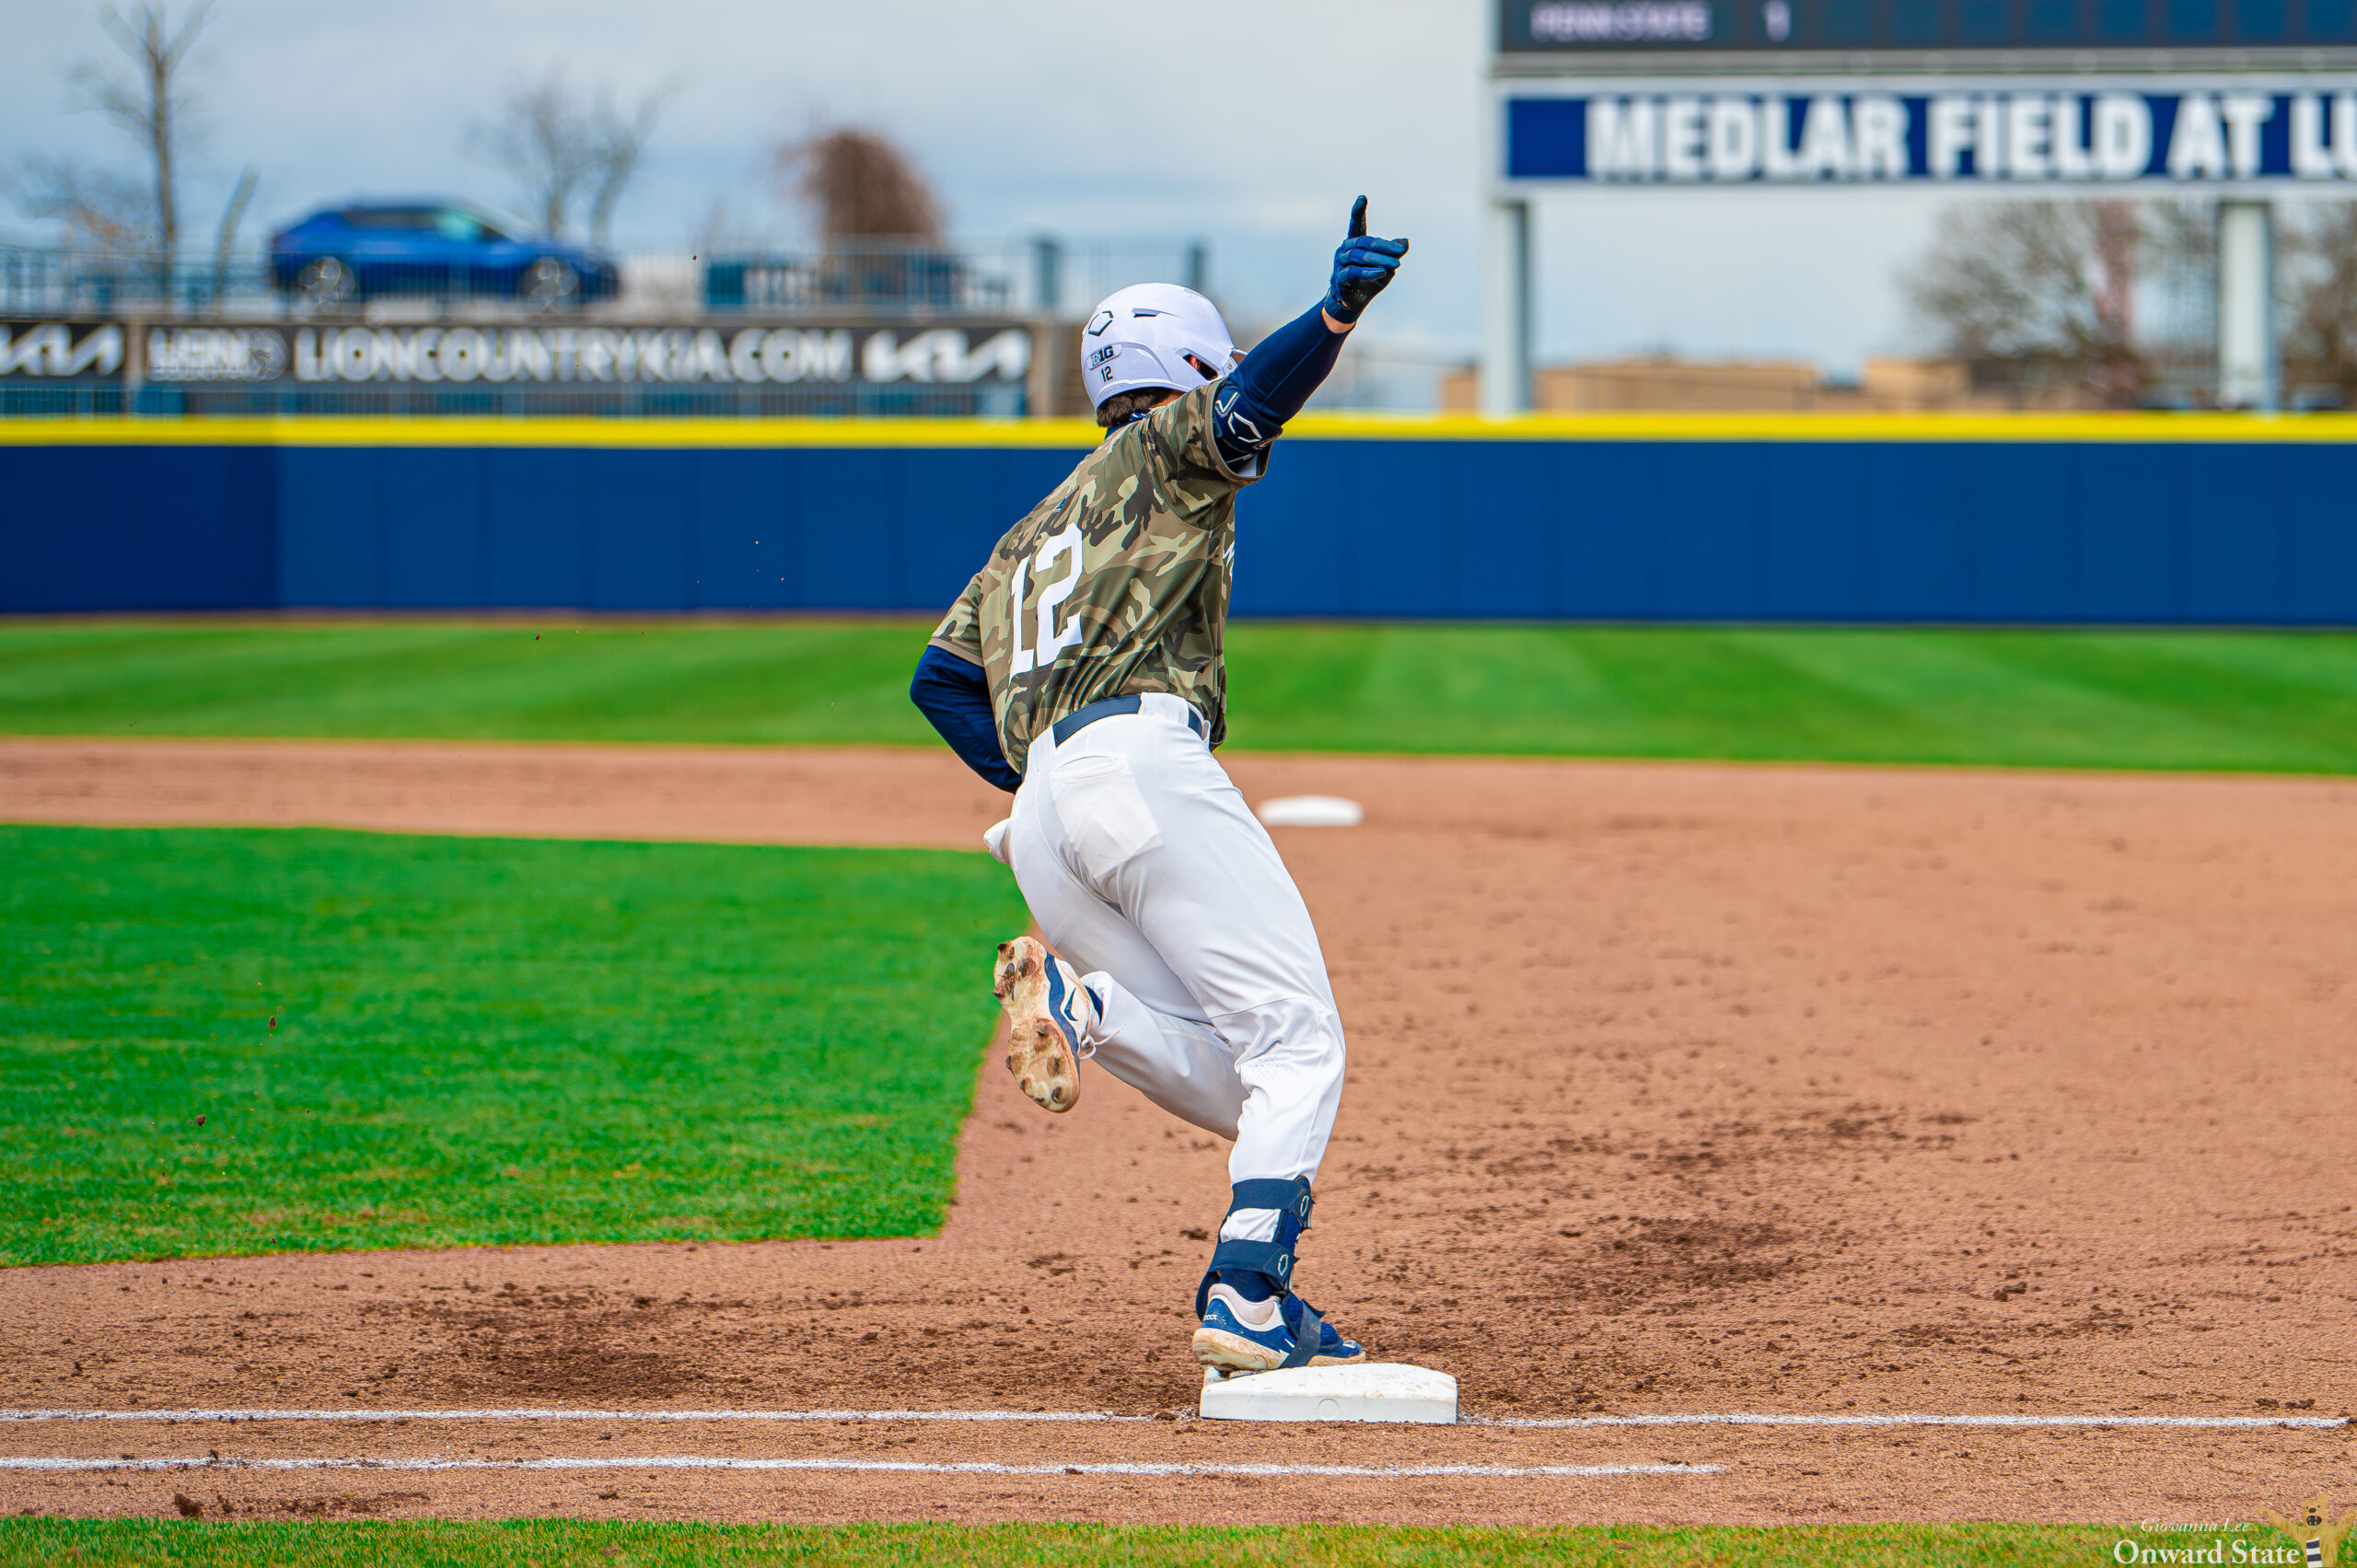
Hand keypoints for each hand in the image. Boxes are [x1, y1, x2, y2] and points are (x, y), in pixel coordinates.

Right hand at [1322, 196, 1408, 326]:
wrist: (1353, 302)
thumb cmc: (1369, 279)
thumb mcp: (1386, 265)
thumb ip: (1394, 253)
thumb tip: (1405, 242)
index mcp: (1355, 242)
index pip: (1356, 224)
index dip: (1358, 211)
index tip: (1362, 197)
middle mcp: (1344, 249)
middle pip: (1365, 242)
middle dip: (1384, 246)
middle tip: (1400, 251)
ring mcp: (1339, 263)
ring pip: (1360, 257)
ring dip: (1379, 260)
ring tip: (1396, 264)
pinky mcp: (1339, 277)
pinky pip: (1354, 272)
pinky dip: (1369, 272)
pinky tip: (1382, 272)